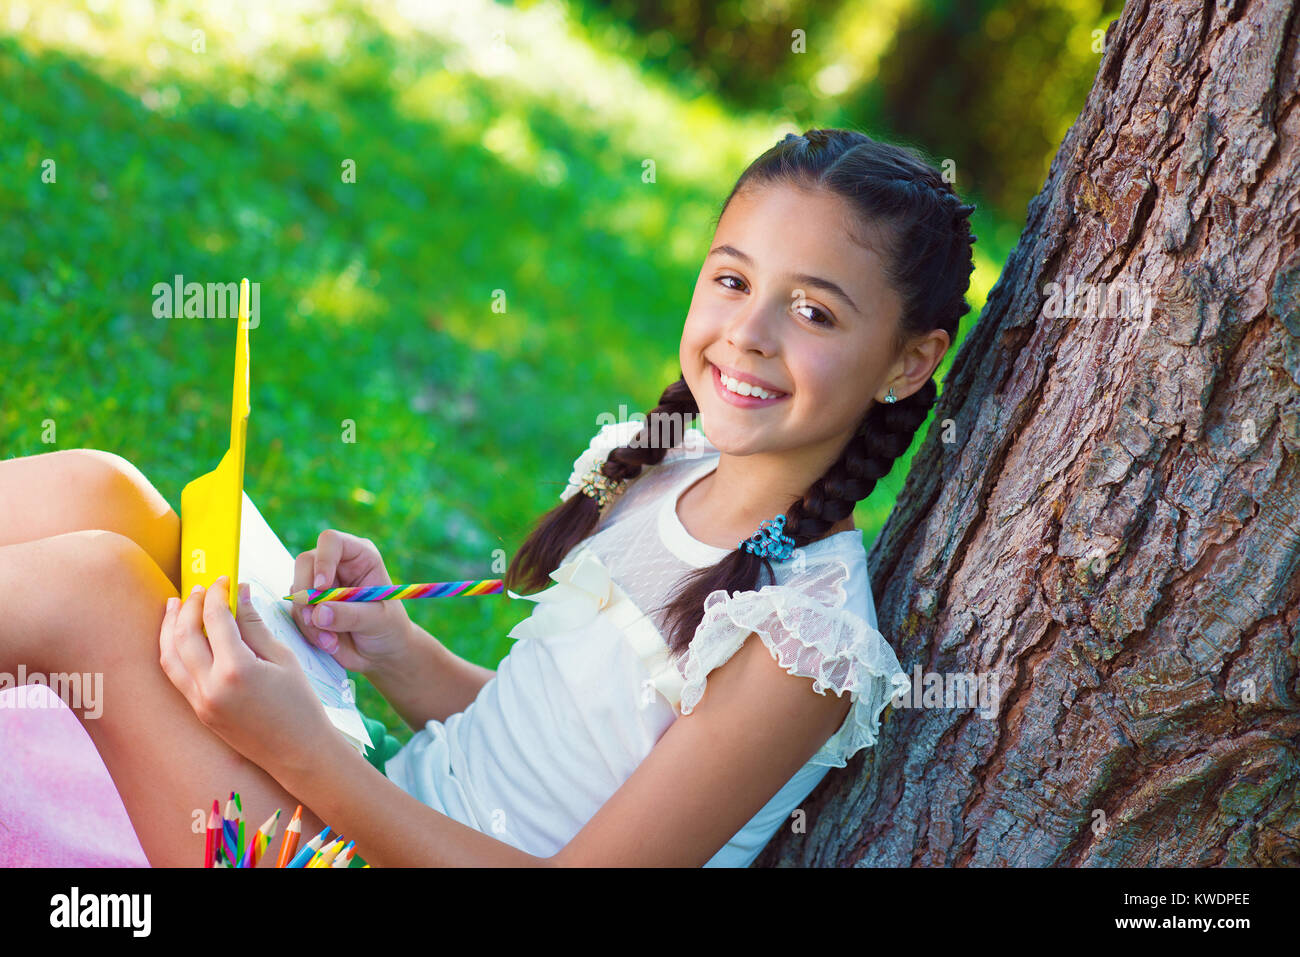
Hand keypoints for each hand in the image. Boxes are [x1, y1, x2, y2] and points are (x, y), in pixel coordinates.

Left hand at [159, 575, 335, 774]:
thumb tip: (240, 591)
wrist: (298, 753)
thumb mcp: (283, 658)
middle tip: (200, 587)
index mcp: (237, 670)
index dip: (217, 593)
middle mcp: (211, 687)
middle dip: (190, 605)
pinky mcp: (199, 712)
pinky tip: (178, 636)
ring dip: (169, 626)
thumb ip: (255, 625)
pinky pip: (175, 675)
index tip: (224, 579)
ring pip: (170, 655)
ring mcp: (200, 702)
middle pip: (185, 634)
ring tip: (176, 604)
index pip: (216, 618)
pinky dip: (172, 650)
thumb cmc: (300, 704)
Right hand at [291, 529, 413, 675]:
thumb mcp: (377, 620)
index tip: (322, 587)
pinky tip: (330, 643)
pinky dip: (309, 631)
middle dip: (306, 593)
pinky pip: (296, 613)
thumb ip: (350, 615)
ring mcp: (319, 584)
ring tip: (332, 640)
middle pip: (305, 563)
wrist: (382, 651)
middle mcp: (336, 564)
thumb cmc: (388, 627)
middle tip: (315, 620)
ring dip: (309, 619)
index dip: (323, 560)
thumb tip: (318, 612)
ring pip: (297, 591)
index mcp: (359, 555)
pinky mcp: (309, 605)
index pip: (332, 541)